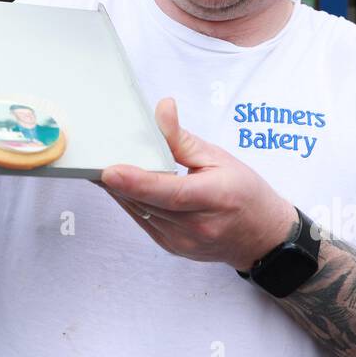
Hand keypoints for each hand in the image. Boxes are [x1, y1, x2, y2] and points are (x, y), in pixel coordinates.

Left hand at [98, 97, 296, 270]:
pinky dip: (130, 200)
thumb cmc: (245, 194)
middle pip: (147, 201)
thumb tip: (162, 110)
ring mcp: (182, 241)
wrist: (261, 237)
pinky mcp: (171, 246)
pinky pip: (142, 220)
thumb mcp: (220, 158)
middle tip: (94, 157)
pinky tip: (122, 184)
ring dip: (120, 189)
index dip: (138, 182)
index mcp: (215, 198)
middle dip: (118, 179)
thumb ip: (182, 138)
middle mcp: (196, 226)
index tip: (110, 172)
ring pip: (139, 211)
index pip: (171, 193)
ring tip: (102, 165)